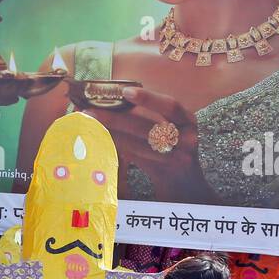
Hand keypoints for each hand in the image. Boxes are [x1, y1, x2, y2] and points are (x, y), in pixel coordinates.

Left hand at [84, 88, 210, 202]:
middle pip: (147, 127)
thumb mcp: (168, 132)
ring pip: (138, 145)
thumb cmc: (171, 152)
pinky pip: (136, 159)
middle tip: (90, 111)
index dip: (149, 98)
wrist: (187, 187)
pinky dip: (118, 148)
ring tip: (91, 125)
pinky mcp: (164, 174)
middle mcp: (186, 138)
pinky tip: (101, 141)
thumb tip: (110, 103)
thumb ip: (146, 119)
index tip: (125, 91)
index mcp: (187, 121)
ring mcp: (177, 158)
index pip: (170, 106)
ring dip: (111, 134)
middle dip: (116, 118)